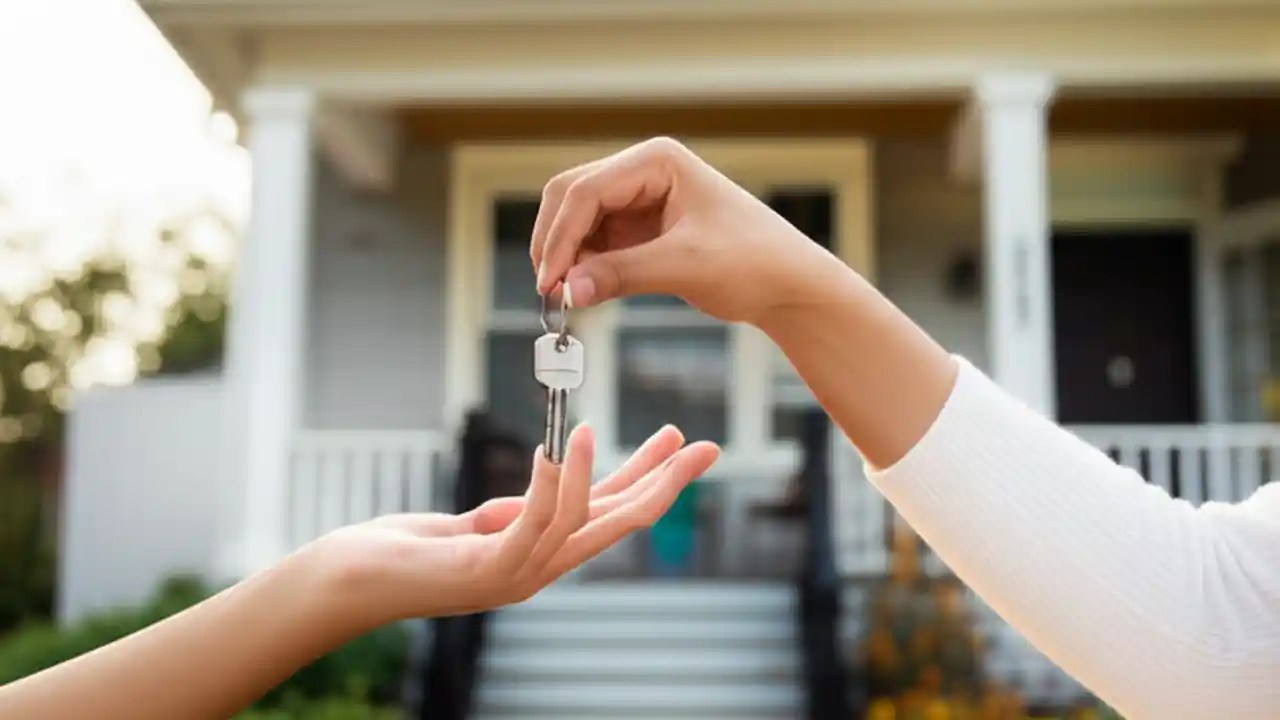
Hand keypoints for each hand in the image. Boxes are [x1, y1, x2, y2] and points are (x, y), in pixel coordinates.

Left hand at [305, 424, 717, 625]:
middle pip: (620, 522)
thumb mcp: (472, 523)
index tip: (684, 445)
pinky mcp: (487, 567)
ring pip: (582, 522)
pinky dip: (556, 481)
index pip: (613, 511)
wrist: (353, 583)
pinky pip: (535, 519)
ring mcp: (517, 573)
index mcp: (543, 553)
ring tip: (595, 426)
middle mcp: (542, 568)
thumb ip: (513, 510)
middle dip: (665, 484)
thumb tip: (549, 480)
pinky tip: (563, 443)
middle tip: (705, 446)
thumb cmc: (403, 551)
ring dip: (600, 472)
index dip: (654, 479)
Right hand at [531, 137, 849, 323]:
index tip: (550, 281)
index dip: (561, 236)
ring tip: (568, 299)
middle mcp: (642, 172)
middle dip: (556, 243)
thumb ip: (621, 274)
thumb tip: (567, 291)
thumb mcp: (684, 265)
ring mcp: (638, 201)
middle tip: (550, 291)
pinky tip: (584, 293)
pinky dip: (583, 268)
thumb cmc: (754, 261)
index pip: (586, 190)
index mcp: (656, 160)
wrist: (787, 285)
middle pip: (570, 198)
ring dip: (567, 258)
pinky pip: (594, 244)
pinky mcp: (639, 231)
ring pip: (577, 222)